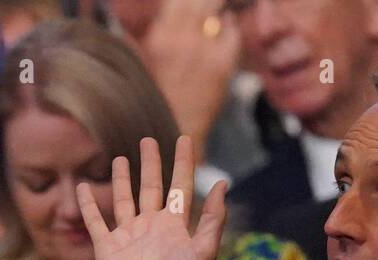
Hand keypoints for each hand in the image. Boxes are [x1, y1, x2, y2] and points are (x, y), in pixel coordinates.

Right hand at [77, 134, 227, 259]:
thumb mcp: (204, 250)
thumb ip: (214, 218)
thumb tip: (223, 184)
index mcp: (175, 226)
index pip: (181, 186)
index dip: (183, 162)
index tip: (184, 139)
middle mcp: (151, 226)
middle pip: (151, 187)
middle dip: (151, 164)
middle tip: (148, 140)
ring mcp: (128, 236)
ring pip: (124, 200)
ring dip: (122, 180)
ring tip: (120, 159)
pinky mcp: (106, 247)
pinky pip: (95, 220)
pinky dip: (88, 204)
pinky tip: (83, 187)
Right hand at [130, 0, 240, 161]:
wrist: (179, 128)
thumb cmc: (160, 96)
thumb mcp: (145, 61)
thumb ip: (147, 34)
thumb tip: (146, 10)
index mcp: (160, 39)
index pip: (178, 0)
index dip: (185, 0)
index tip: (188, 2)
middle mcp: (182, 41)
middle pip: (199, 1)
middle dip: (205, 2)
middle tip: (206, 5)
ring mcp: (205, 52)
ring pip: (217, 13)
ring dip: (217, 11)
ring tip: (216, 14)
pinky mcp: (224, 64)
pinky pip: (232, 32)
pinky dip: (230, 28)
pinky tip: (225, 29)